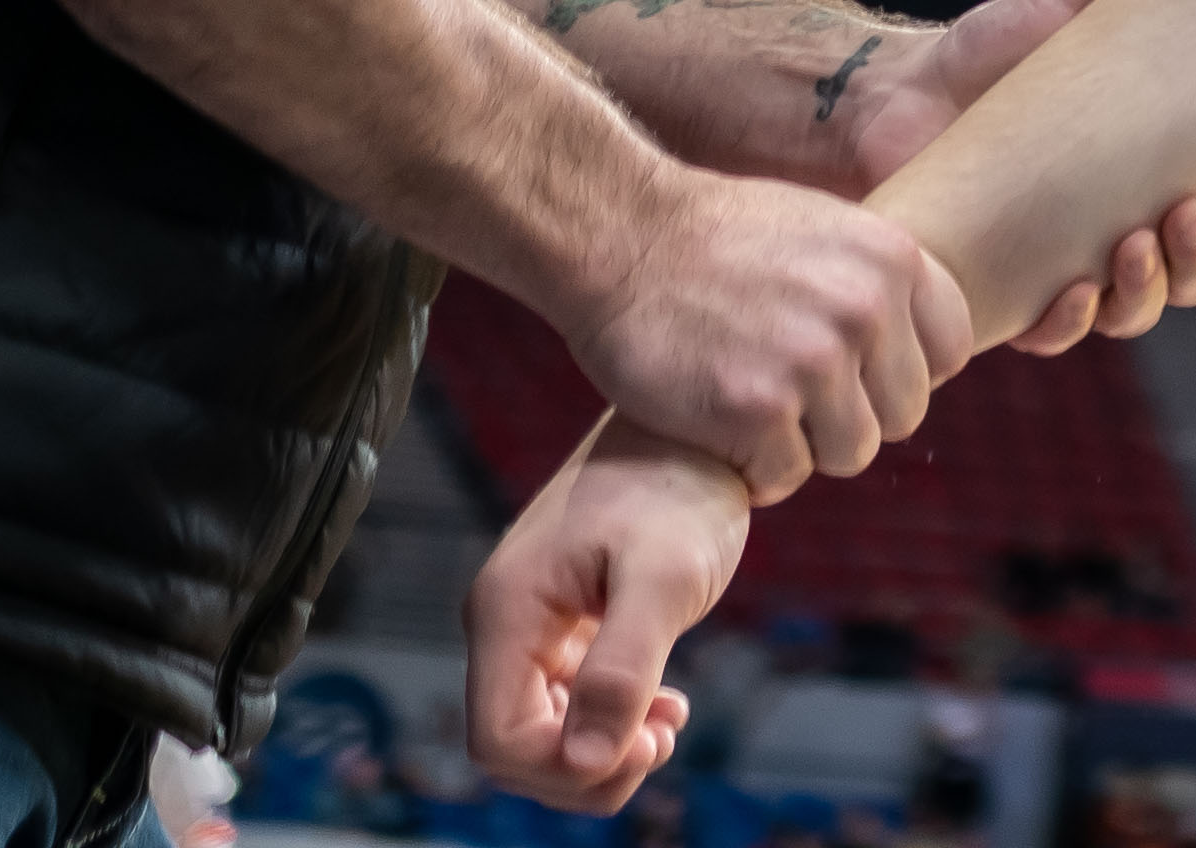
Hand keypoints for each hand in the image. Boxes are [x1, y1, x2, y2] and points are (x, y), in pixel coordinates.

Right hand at [468, 416, 746, 811]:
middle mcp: (505, 621)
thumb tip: (587, 763)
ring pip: (543, 728)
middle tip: (660, 743)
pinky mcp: (566, 619)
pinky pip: (569, 698)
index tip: (644, 746)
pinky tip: (666, 709)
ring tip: (667, 727)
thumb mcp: (665, 579)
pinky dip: (613, 719)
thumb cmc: (680, 484)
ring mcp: (533, 622)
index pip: (499, 741)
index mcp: (508, 611)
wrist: (696, 426)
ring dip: (602, 748)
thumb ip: (622, 671)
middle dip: (586, 768)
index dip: (566, 768)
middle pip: (515, 746)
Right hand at [564, 174, 969, 500]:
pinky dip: (750, 465)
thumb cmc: (722, 240)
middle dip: (851, 413)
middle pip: (904, 415)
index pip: (951, 354)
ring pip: (851, 454)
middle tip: (789, 388)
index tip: (852, 367)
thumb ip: (882, 287)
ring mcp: (814, 362)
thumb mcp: (829, 232)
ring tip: (751, 399)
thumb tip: (932, 356)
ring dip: (802, 444)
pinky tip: (716, 419)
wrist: (623, 234)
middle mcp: (867, 309)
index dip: (899, 371)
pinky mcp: (758, 412)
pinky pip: (785, 477)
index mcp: (895, 260)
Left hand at [834, 0, 1195, 350]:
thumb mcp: (1070, 1)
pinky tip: (1072, 292)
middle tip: (1191, 215)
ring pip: (1131, 311)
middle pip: (1191, 275)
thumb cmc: (987, 52)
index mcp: (1149, 170)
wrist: (891, 98)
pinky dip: (1068, 321)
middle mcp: (1115, 230)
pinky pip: (1048, 331)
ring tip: (1135, 246)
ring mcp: (1062, 266)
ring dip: (1147, 293)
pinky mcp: (1001, 291)